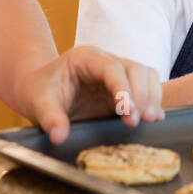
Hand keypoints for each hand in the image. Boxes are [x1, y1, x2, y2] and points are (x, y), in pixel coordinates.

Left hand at [15, 45, 164, 144]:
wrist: (39, 89)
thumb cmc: (39, 91)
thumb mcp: (38, 103)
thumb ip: (50, 118)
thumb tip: (59, 136)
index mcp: (85, 58)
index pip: (112, 68)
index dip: (124, 89)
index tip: (128, 114)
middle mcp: (105, 62)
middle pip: (135, 69)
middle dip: (141, 94)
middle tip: (140, 120)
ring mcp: (116, 74)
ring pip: (146, 75)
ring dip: (151, 97)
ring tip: (150, 120)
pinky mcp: (123, 89)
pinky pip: (146, 88)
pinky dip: (152, 102)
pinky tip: (154, 119)